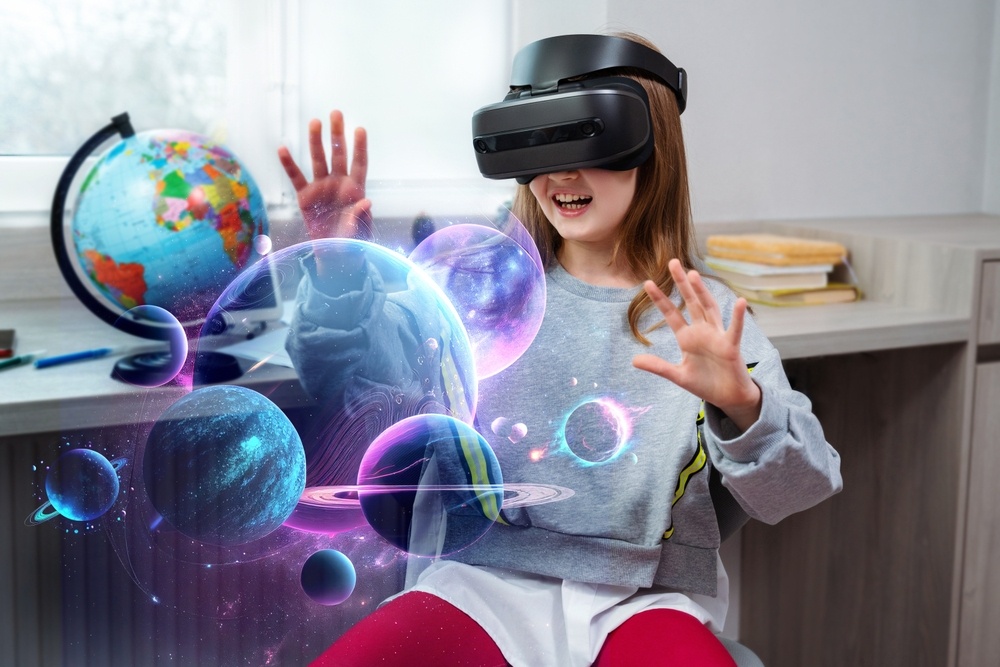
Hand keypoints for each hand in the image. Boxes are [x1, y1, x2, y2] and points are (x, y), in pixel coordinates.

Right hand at [277, 110, 371, 240]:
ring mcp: (321, 188)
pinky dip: (289, 164)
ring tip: (315, 122)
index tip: (360, 129)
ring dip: (316, 141)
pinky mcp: (305, 197)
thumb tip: (366, 202)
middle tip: (336, 113)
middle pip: (339, 155)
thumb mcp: (360, 233)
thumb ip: (361, 218)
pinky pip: (296, 178)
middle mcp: (339, 184)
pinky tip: (282, 149)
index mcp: (356, 190)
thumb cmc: (353, 243)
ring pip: (318, 160)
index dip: (360, 147)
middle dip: (337, 134)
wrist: (334, 255)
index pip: (359, 164)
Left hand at [632, 259, 761, 430]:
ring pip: (709, 309)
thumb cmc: (705, 383)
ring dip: (702, 292)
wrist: (728, 397)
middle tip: (673, 262)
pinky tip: (739, 301)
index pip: (671, 314)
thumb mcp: (678, 375)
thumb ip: (658, 367)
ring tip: (693, 274)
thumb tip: (634, 360)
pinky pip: (734, 329)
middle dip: (681, 284)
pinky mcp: (731, 347)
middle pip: (690, 303)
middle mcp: (702, 331)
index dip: (660, 299)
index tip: (647, 282)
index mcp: (687, 337)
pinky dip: (738, 316)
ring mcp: (717, 336)